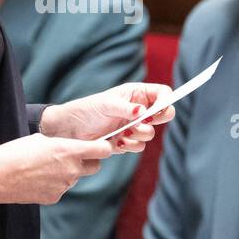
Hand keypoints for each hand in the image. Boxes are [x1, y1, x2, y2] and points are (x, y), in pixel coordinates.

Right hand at [0, 133, 113, 205]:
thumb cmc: (15, 153)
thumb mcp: (41, 139)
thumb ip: (62, 143)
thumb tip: (70, 146)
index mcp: (69, 150)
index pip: (103, 150)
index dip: (103, 147)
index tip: (100, 146)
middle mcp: (71, 170)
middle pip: (95, 167)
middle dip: (88, 161)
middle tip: (72, 157)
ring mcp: (64, 186)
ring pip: (76, 178)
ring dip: (68, 173)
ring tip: (45, 168)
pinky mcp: (54, 197)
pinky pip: (62, 189)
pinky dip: (55, 184)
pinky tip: (38, 179)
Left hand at [40, 82, 175, 152]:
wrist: (72, 131)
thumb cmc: (87, 110)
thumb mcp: (106, 104)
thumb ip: (126, 108)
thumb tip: (142, 111)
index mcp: (136, 94)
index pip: (162, 93)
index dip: (166, 100)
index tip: (160, 109)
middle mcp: (138, 109)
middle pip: (164, 114)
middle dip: (156, 120)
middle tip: (143, 121)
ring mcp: (134, 126)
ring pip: (151, 133)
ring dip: (140, 134)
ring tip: (124, 132)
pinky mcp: (127, 141)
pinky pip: (139, 146)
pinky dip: (130, 145)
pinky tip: (117, 141)